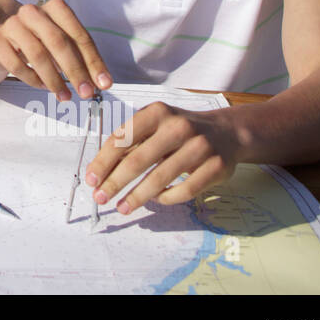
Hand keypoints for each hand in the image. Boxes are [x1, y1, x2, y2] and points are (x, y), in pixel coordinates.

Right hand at [0, 0, 111, 100]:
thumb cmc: (30, 45)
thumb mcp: (55, 45)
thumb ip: (76, 57)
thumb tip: (99, 81)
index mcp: (53, 8)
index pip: (78, 34)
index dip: (93, 60)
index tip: (104, 82)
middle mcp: (32, 12)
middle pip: (58, 41)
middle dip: (76, 70)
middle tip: (86, 92)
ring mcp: (11, 25)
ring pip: (37, 53)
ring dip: (55, 79)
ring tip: (64, 95)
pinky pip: (16, 64)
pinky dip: (32, 79)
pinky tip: (41, 86)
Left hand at [84, 102, 244, 214]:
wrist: (228, 131)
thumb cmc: (181, 130)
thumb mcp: (155, 125)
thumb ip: (131, 143)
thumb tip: (100, 170)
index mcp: (157, 112)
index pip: (123, 138)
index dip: (103, 161)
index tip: (91, 179)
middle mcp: (178, 126)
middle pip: (138, 160)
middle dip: (115, 182)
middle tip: (100, 198)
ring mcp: (199, 146)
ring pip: (159, 178)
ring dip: (136, 197)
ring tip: (122, 207)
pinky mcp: (215, 167)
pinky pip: (184, 190)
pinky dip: (166, 198)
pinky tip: (155, 201)